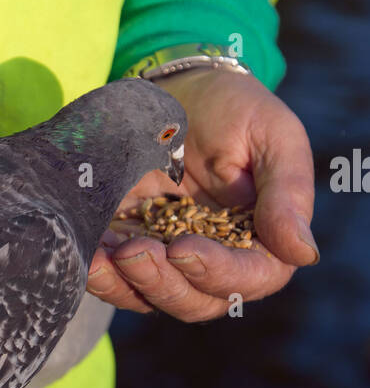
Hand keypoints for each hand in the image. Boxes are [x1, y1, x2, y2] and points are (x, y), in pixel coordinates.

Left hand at [86, 69, 318, 319]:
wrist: (180, 88)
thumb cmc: (237, 108)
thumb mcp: (273, 135)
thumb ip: (288, 193)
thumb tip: (303, 252)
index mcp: (262, 241)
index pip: (249, 278)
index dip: (218, 274)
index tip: (184, 250)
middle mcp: (216, 260)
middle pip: (196, 300)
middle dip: (163, 284)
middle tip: (134, 251)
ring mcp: (169, 259)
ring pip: (151, 297)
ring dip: (125, 286)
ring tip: (102, 260)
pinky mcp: (128, 247)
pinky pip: (114, 278)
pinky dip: (99, 274)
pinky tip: (85, 257)